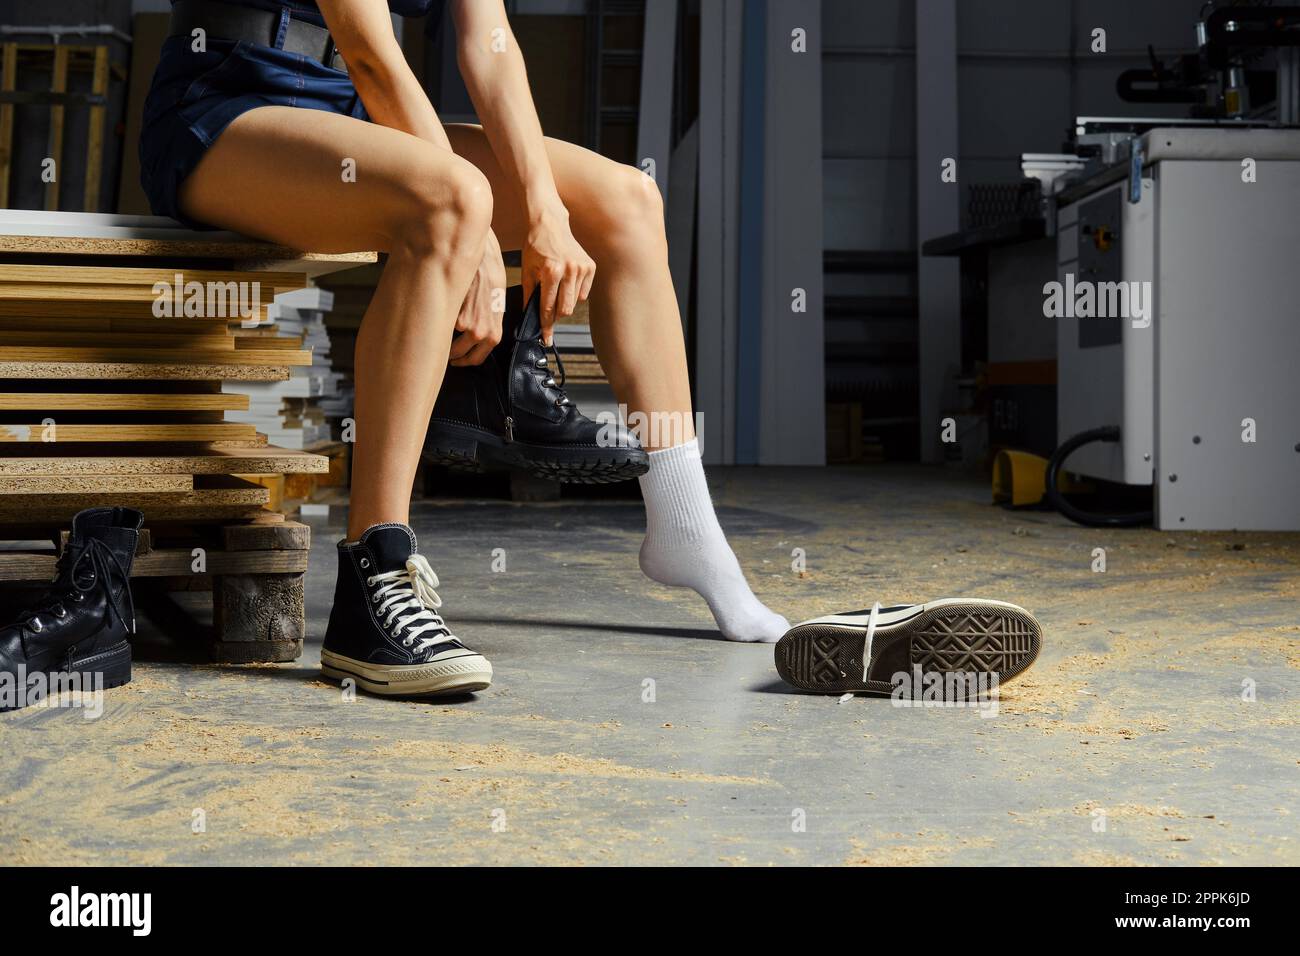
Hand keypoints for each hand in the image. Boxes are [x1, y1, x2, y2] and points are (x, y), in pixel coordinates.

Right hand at [449, 228, 507, 366]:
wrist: (482, 259)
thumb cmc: (491, 275)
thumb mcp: (496, 302)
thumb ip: (488, 322)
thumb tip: (480, 333)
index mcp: (494, 332)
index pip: (477, 358)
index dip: (466, 361)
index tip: (458, 360)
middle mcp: (480, 332)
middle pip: (460, 355)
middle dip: (452, 355)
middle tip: (445, 351)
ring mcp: (465, 326)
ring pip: (448, 343)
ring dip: (443, 340)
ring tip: (439, 333)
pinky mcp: (453, 315)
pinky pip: (443, 327)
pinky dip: (439, 324)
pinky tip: (437, 317)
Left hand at [522, 204, 595, 343]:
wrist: (550, 223)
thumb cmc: (535, 246)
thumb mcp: (527, 271)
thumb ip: (528, 296)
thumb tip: (530, 317)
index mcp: (552, 271)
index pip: (548, 307)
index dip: (545, 325)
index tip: (546, 339)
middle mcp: (570, 270)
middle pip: (564, 309)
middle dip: (555, 314)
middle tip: (548, 311)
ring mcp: (582, 268)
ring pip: (574, 303)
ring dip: (564, 302)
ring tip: (556, 287)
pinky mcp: (590, 267)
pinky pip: (583, 293)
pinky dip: (574, 293)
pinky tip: (566, 280)